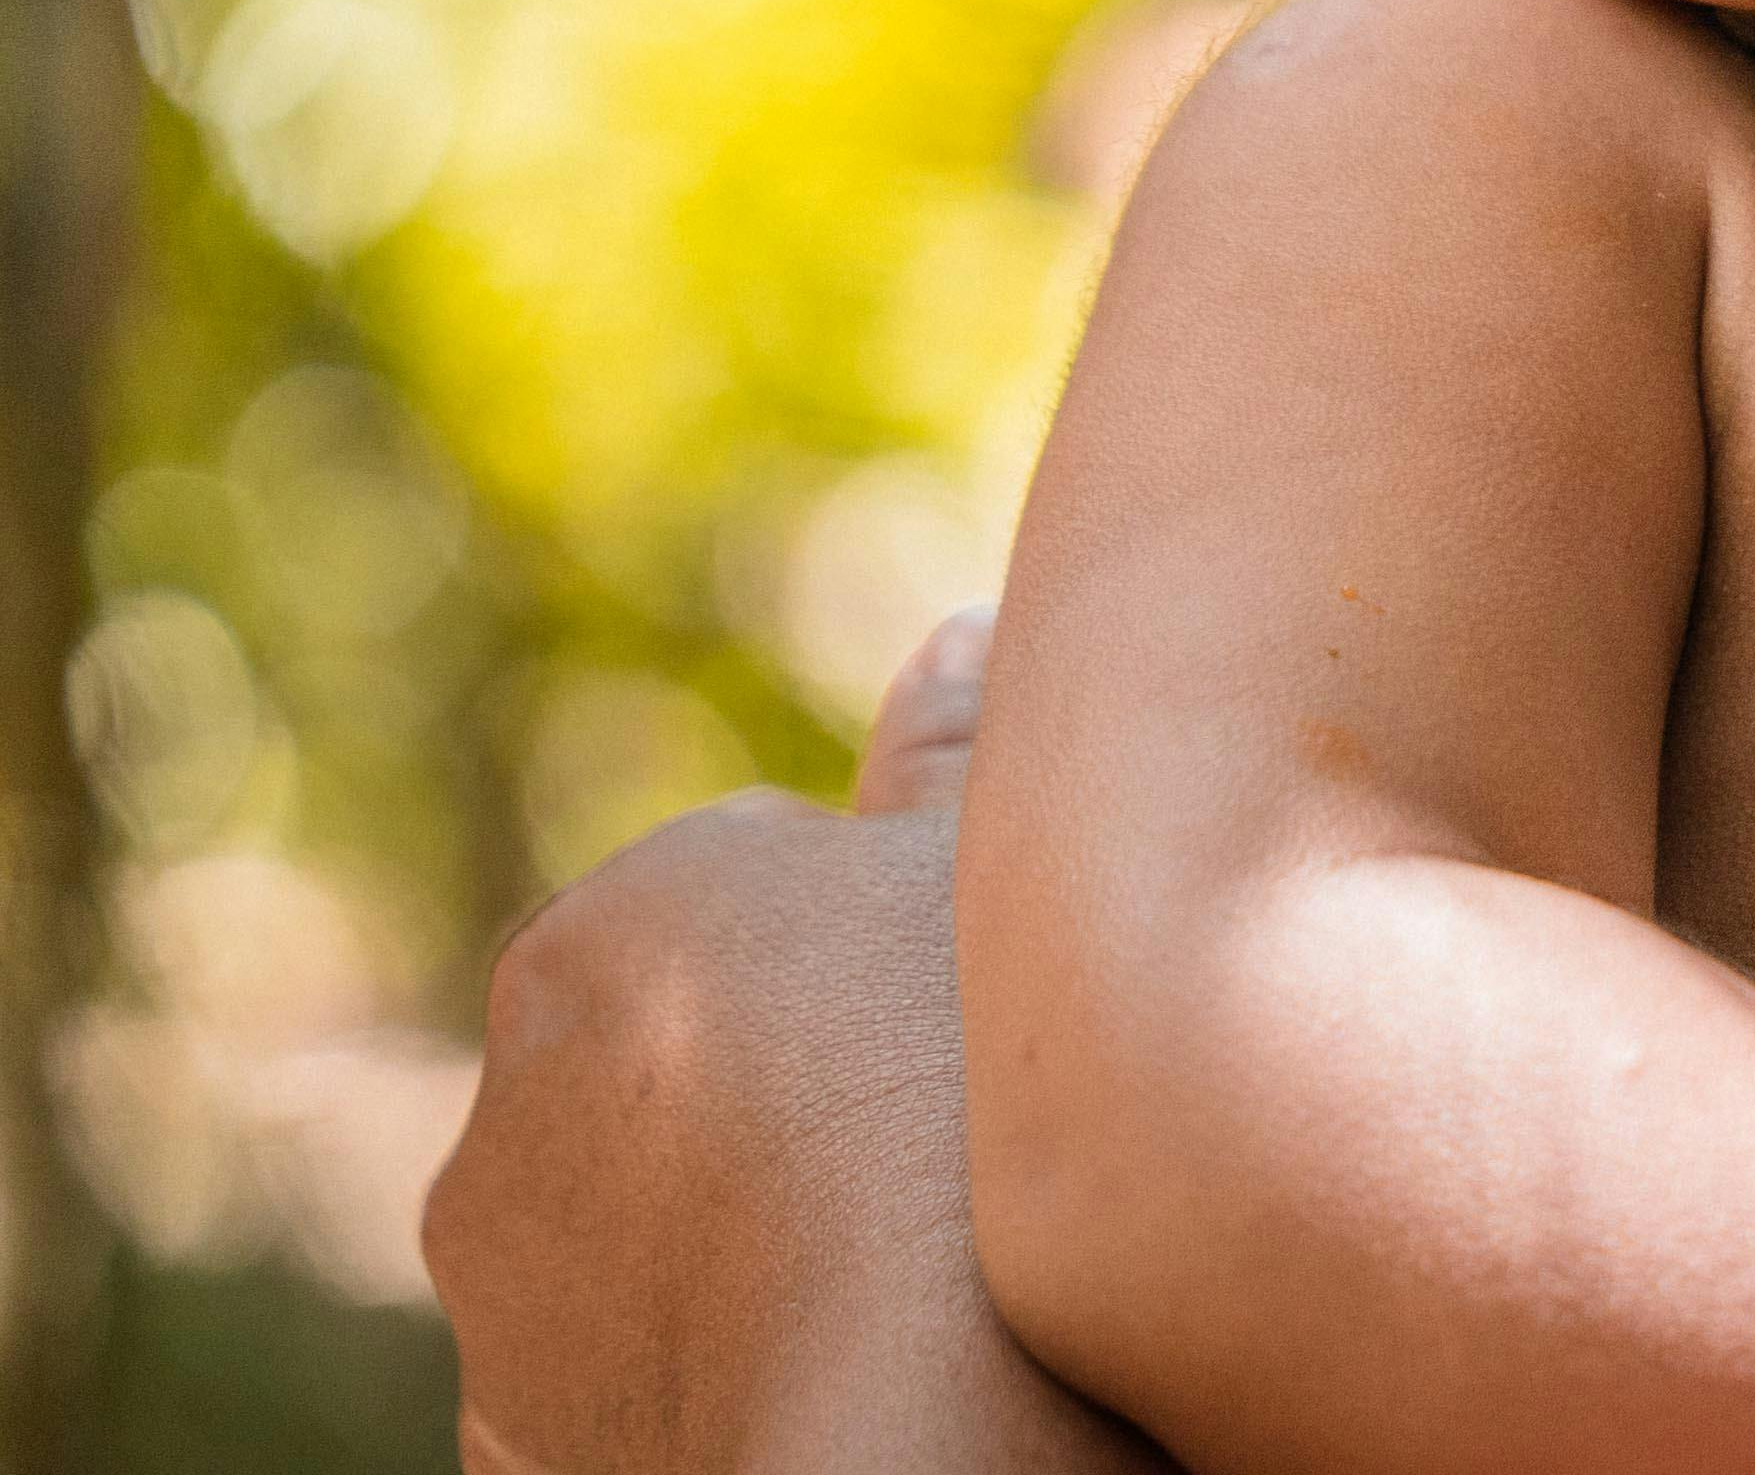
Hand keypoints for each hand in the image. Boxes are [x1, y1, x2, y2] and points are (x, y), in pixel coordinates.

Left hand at [427, 614, 1162, 1474]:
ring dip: (737, 1235)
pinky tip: (825, 1363)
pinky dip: (705, 1364)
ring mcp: (497, 1285)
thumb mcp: (988, 881)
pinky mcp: (510, 1437)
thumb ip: (954, 753)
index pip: (761, 907)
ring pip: (646, 1227)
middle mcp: (511, 1095)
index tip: (966, 1025)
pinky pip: (626, 1370)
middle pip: (686, 1064)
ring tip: (893, 1280)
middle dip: (785, 1092)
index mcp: (613, 925)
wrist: (901, 1410)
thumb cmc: (961, 1107)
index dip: (884, 959)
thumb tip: (952, 629)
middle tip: (936, 1151)